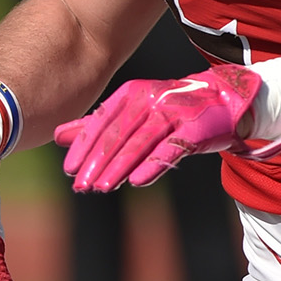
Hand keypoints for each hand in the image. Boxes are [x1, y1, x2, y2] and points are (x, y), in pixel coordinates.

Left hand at [53, 64, 261, 191]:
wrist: (222, 99)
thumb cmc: (170, 108)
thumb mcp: (133, 110)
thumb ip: (98, 123)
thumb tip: (58, 137)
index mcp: (130, 93)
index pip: (100, 122)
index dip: (83, 146)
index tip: (69, 169)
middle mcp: (148, 100)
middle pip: (117, 134)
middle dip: (96, 161)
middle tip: (80, 185)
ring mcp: (172, 112)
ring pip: (139, 142)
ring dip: (118, 166)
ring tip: (101, 187)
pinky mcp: (195, 129)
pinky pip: (170, 148)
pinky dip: (152, 164)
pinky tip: (135, 181)